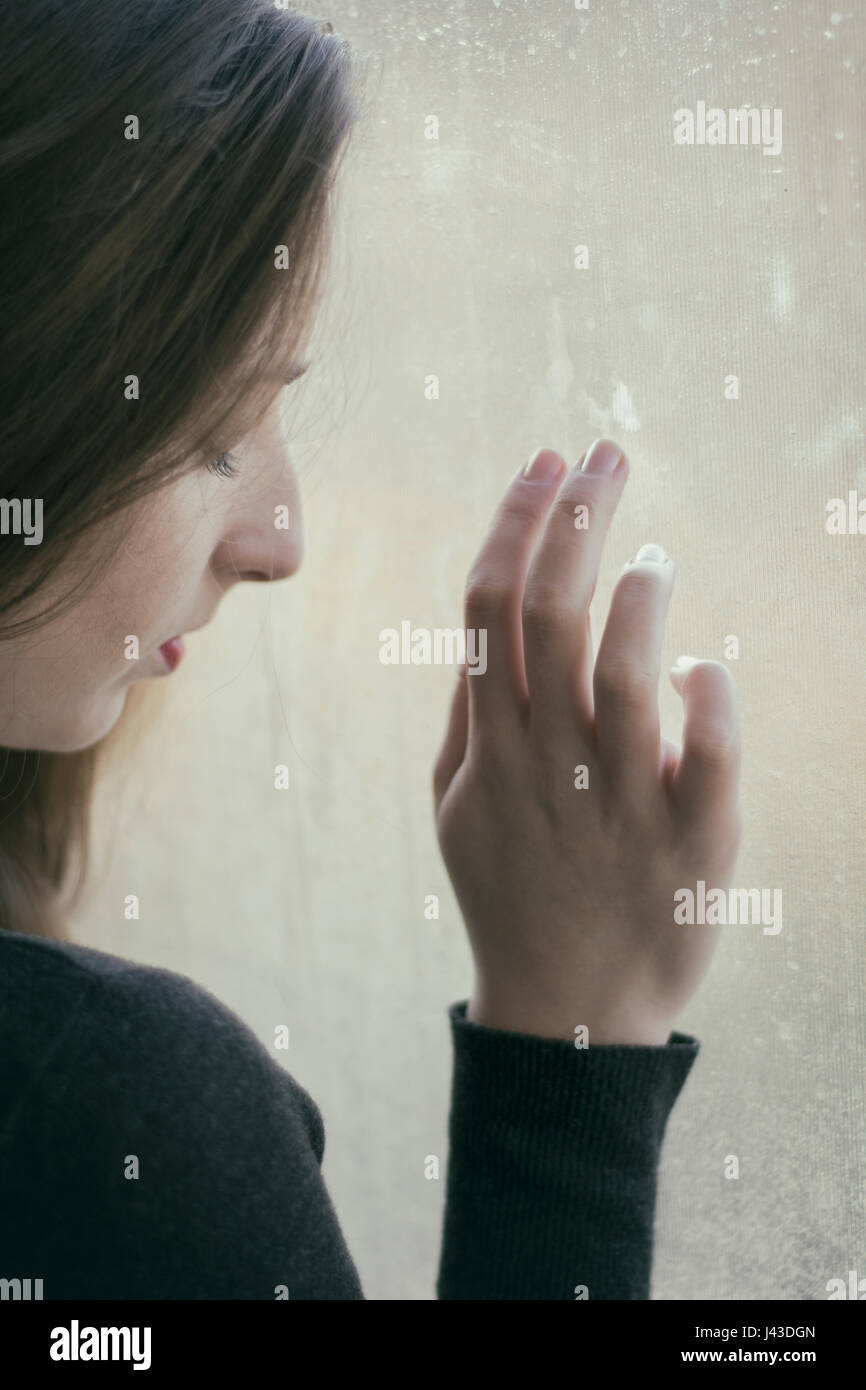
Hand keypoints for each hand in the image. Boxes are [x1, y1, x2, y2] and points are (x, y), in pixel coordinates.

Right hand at [432, 439, 741, 1044]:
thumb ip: (467, 712)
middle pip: (551, 612)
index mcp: (489, 746)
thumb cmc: (513, 892)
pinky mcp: (690, 842)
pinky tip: (698, 670)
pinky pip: (708, 751)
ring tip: (651, 559)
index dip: (516, 520)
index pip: (490, 606)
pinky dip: (709, 692)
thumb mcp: (457, 806)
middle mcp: (547, 764)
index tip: (547, 460)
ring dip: (638, 593)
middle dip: (576, 514)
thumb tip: (488, 622)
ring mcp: (618, 803)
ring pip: (623, 670)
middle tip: (605, 453)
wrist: (566, 1016)